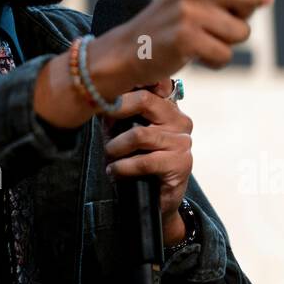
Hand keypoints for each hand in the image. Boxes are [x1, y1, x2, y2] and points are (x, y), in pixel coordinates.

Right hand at [92, 0, 283, 90]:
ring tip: (200, 41)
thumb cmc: (170, 25)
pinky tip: (196, 57)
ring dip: (228, 43)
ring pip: (242, 31)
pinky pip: (226, 54)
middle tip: (218, 24)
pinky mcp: (186, 38)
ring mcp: (188, 11)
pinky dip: (216, 61)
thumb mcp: (192, 0)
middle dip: (245, 16)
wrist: (129, 49)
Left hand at [99, 77, 191, 241]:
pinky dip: (123, 167)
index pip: (151, 83)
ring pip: (139, 134)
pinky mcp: (181, 164)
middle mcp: (180, 120)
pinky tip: (115, 172)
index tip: (106, 92)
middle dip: (117, 110)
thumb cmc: (137, 160)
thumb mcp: (123, 131)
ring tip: (109, 157)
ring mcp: (183, 142)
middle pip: (145, 100)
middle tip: (103, 124)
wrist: (155, 199)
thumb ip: (117, 113)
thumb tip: (100, 95)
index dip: (127, 85)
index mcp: (169, 107)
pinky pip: (144, 161)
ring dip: (116, 148)